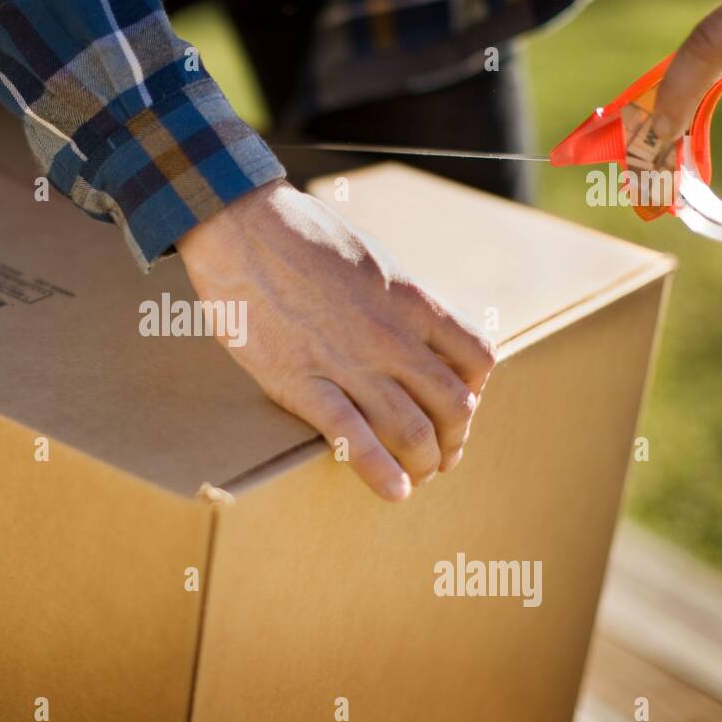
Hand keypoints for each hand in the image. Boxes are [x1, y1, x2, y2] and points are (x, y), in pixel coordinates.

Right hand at [176, 179, 495, 500]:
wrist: (244, 228)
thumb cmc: (302, 236)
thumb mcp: (370, 259)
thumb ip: (394, 299)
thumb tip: (407, 322)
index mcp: (412, 302)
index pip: (476, 358)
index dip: (475, 392)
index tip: (457, 407)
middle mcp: (392, 337)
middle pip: (452, 405)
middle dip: (453, 440)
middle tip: (440, 456)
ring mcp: (350, 362)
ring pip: (413, 430)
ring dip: (423, 463)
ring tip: (415, 478)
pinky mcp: (304, 382)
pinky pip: (354, 438)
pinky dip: (380, 473)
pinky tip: (392, 493)